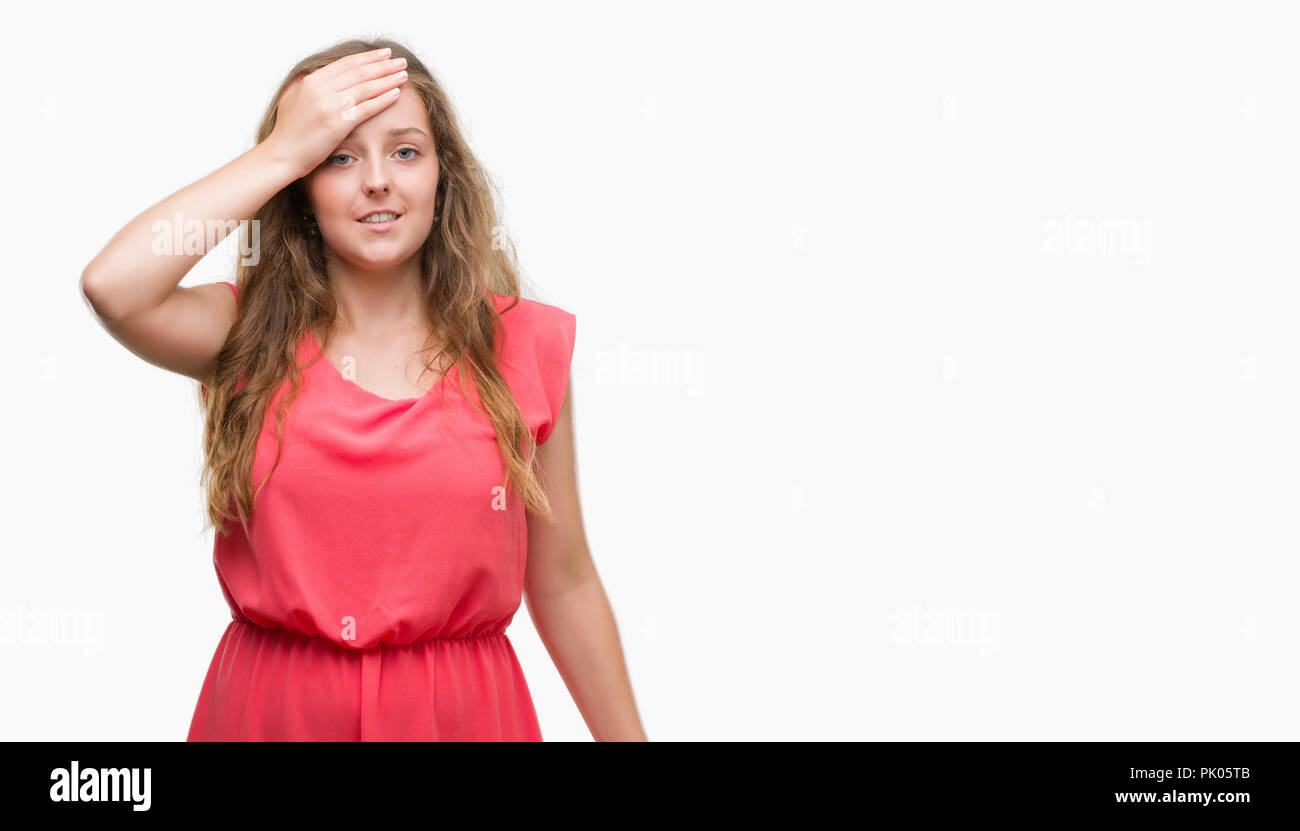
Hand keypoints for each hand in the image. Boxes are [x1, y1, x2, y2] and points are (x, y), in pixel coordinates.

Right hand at [264, 48, 408, 178]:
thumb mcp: (294, 98)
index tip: (384, 54)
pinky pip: (366, 108)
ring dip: (388, 79)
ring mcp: (329, 106)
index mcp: (311, 80)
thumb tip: (321, 74)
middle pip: (359, 72)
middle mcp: (321, 89)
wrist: (282, 154)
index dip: (368, 57)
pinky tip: (396, 94)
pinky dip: (383, 99)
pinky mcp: (338, 124)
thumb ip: (310, 85)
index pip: (346, 64)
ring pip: (366, 87)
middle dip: (383, 65)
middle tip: (401, 61)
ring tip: (403, 75)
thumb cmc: (289, 131)